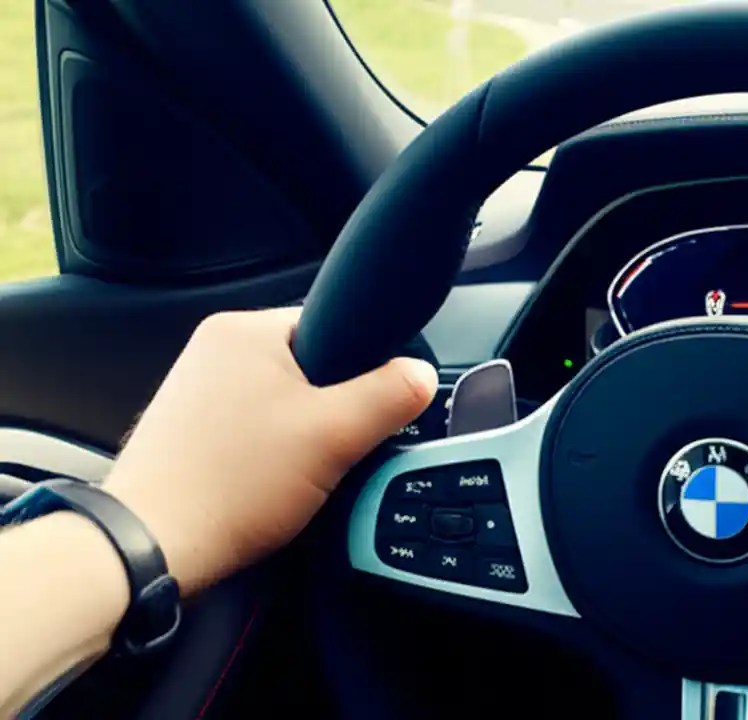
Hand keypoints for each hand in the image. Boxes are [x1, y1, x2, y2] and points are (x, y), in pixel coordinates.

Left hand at [103, 308, 437, 594]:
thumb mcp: (335, 437)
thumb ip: (391, 396)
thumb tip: (422, 375)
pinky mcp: (189, 429)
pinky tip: (268, 485)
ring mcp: (195, 390)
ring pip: (283, 403)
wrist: (151, 548)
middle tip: (330, 451)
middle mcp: (213, 349)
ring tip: (292, 474)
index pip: (336, 326)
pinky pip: (254, 430)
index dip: (364, 372)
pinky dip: (270, 455)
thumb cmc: (229, 487)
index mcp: (245, 329)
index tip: (366, 412)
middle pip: (311, 368)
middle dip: (331, 412)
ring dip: (301, 437)